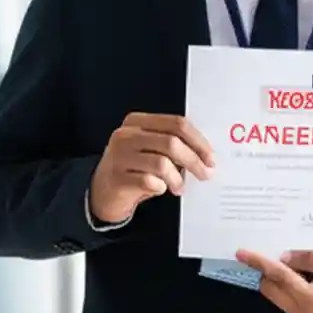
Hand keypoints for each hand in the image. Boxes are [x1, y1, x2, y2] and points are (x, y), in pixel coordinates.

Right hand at [89, 113, 215, 222]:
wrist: (102, 191)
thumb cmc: (133, 168)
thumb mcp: (149, 149)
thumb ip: (172, 144)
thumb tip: (204, 155)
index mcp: (138, 121)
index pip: (176, 123)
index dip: (198, 141)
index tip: (210, 157)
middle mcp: (126, 135)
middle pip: (172, 142)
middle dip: (194, 160)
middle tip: (205, 173)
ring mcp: (119, 156)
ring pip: (162, 163)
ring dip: (177, 178)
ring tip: (179, 186)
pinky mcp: (117, 178)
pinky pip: (150, 182)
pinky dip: (161, 187)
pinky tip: (160, 189)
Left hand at [235, 248, 312, 312]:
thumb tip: (287, 256)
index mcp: (311, 300)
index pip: (277, 276)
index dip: (259, 262)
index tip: (242, 252)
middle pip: (270, 289)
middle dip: (272, 270)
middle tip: (292, 254)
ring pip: (279, 296)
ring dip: (284, 279)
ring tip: (312, 268)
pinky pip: (291, 302)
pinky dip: (294, 287)